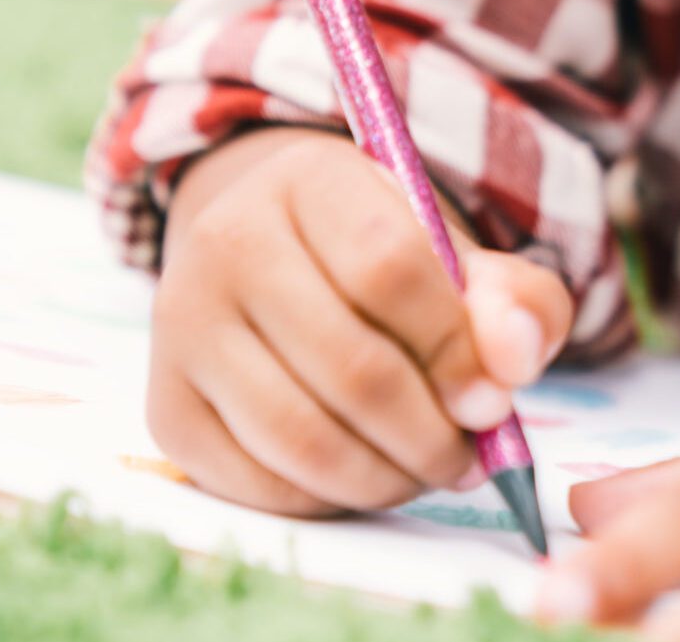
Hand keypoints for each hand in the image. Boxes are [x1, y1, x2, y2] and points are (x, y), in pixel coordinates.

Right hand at [145, 126, 574, 516]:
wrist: (271, 257)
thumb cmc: (381, 255)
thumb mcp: (456, 251)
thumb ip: (512, 299)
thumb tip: (513, 361)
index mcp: (310, 181)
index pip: (390, 267)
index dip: (454, 349)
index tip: (494, 400)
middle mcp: (227, 242)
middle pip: (349, 366)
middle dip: (430, 433)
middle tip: (471, 456)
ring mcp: (182, 327)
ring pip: (300, 436)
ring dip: (386, 477)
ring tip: (428, 469)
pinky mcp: (167, 408)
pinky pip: (259, 483)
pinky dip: (329, 499)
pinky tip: (367, 475)